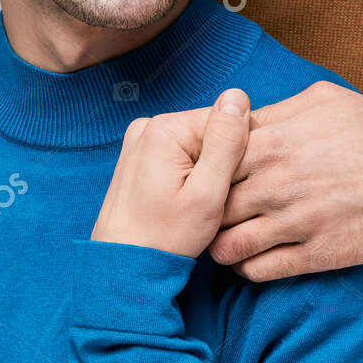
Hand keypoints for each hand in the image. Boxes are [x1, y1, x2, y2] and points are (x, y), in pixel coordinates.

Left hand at [92, 88, 249, 258]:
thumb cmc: (164, 238)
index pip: (226, 121)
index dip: (239, 156)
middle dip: (220, 165)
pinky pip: (180, 156)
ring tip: (192, 204)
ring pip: (198, 146)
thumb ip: (226, 143)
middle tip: (208, 201)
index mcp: (164, 128)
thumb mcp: (207, 194)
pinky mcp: (139, 157)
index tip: (226, 188)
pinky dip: (189, 176)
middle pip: (210, 132)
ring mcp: (140, 141)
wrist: (124, 266)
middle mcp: (147, 126)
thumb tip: (239, 96)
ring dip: (205, 172)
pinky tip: (181, 201)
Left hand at [208, 81, 362, 281]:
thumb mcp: (324, 100)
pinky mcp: (315, 254)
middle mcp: (276, 184)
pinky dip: (246, 267)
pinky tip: (251, 258)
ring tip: (226, 239)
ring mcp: (295, 222)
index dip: (202, 170)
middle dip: (205, 211)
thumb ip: (276, 110)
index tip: (206, 176)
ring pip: (227, 245)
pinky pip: (258, 270)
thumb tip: (240, 116)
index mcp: (273, 143)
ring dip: (220, 244)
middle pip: (211, 206)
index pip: (209, 161)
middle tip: (208, 214)